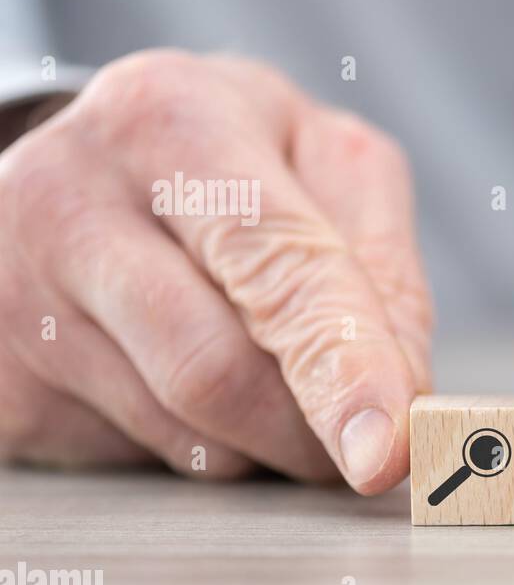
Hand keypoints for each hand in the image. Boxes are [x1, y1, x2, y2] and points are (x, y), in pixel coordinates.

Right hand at [0, 49, 433, 493]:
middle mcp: (71, 197)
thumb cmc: (234, 167)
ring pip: (181, 434)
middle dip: (310, 430)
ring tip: (261, 375)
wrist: (89, 166)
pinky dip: (194, 447)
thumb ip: (385, 274)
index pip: (276, 267)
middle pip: (216, 372)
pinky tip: (182, 385)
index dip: (341, 369)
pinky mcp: (1, 381)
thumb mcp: (327, 169)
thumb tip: (402, 401)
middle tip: (358, 442)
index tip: (384, 453)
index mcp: (174, 124)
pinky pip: (131, 461)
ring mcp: (16, 293)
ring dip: (259, 443)